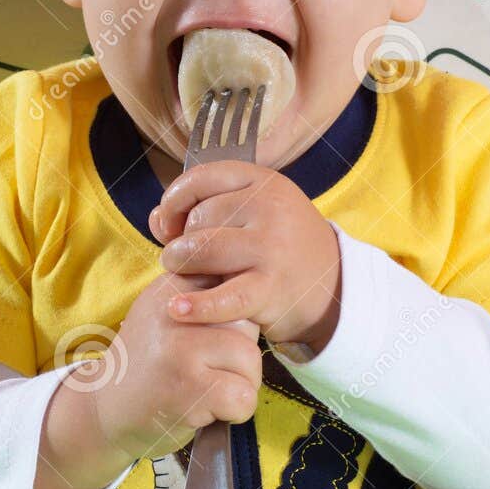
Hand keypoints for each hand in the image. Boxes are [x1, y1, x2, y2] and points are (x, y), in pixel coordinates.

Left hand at [149, 160, 341, 353]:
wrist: (333, 285)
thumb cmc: (279, 246)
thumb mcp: (251, 215)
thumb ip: (203, 208)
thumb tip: (156, 218)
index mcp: (263, 181)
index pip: (200, 178)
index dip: (174, 201)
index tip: (168, 224)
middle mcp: (270, 208)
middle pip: (198, 218)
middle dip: (180, 240)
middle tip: (183, 259)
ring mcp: (272, 247)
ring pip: (202, 251)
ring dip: (181, 267)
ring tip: (184, 276)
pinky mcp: (271, 288)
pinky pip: (224, 296)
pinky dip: (197, 306)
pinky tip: (178, 309)